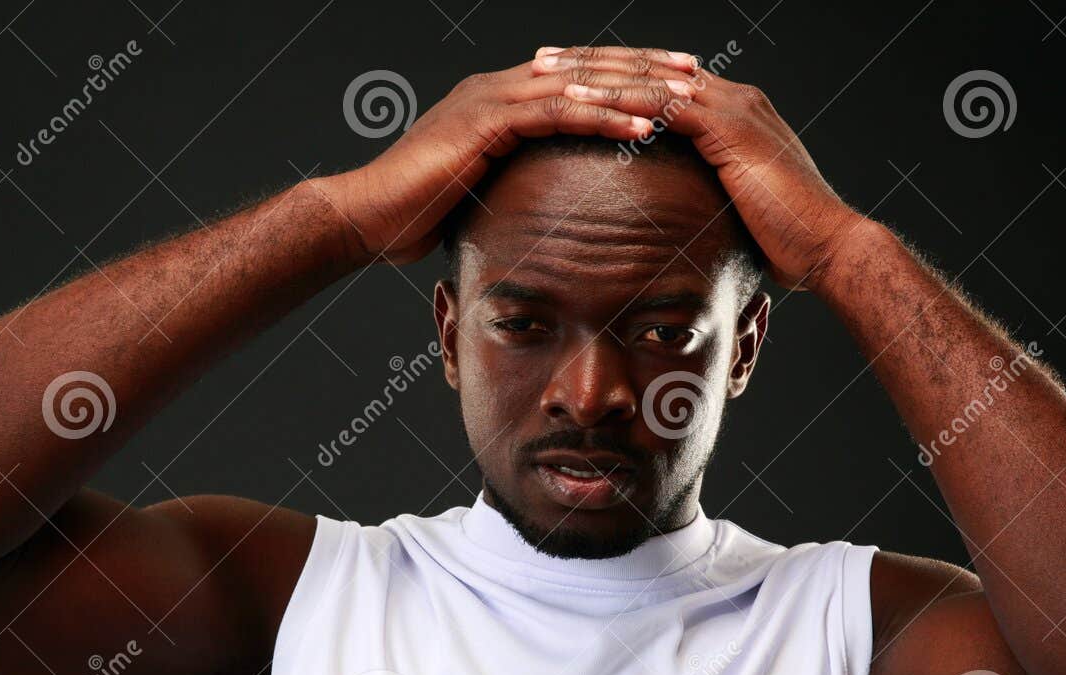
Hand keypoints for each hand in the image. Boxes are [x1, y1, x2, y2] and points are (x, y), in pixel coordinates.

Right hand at [314, 48, 702, 265]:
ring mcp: (492, 99)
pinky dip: (601, 117)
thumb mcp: (478, 192)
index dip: (626, 75)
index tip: (674, 83)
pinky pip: (557, 113)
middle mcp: (500, 87)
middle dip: (645, 67)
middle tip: (698, 71)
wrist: (367, 217)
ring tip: (684, 94)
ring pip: (579, 82)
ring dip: (635, 87)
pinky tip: (640, 126)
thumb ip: (511, 183)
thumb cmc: (414, 214)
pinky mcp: (486, 122)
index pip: (576, 75)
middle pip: (587, 66)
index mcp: (501, 98)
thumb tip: (542, 210)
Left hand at [542, 46, 865, 290]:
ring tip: (549, 70)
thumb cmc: (789, 242)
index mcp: (733, 112)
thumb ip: (709, 197)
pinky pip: (663, 105)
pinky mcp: (728, 128)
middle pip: (650, 65)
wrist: (829, 246)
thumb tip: (681, 222)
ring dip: (596, 72)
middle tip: (545, 57)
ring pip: (649, 76)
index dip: (618, 76)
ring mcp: (732, 108)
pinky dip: (619, 100)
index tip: (572, 77)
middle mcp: (732, 98)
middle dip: (595, 61)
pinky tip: (581, 103)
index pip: (664, 79)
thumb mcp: (738, 210)